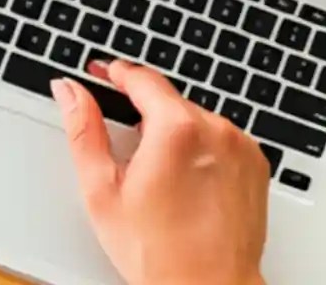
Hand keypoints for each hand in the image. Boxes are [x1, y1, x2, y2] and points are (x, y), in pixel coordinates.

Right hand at [51, 60, 267, 284]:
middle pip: (169, 102)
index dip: (116, 73)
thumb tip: (69, 91)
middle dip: (145, 117)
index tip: (104, 73)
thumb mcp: (102, 189)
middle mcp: (215, 130)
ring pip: (195, 121)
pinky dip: (201, 151)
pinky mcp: (256, 164)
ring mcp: (241, 147)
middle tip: (128, 157)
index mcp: (176, 129)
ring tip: (161, 181)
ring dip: (174, 134)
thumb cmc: (157, 253)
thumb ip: (83, 129)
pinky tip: (187, 185)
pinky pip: (221, 140)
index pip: (142, 78)